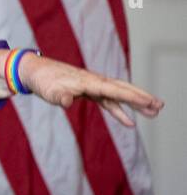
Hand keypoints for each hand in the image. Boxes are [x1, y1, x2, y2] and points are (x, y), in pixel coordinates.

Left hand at [16, 51, 163, 127]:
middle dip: (141, 98)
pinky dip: (119, 111)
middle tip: (160, 106)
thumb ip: (60, 97)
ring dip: (135, 104)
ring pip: (119, 95)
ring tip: (154, 113)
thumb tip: (67, 103)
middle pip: (123, 89)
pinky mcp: (88, 91)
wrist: (35, 71)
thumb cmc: (43, 81)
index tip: (149, 102)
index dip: (132, 97)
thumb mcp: (50, 91)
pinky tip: (129, 123)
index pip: (115, 90)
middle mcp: (94, 82)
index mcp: (89, 82)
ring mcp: (92, 86)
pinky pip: (108, 102)